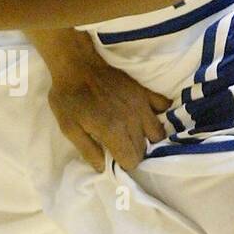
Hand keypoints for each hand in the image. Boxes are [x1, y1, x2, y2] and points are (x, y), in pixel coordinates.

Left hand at [45, 47, 170, 171]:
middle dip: (133, 153)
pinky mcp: (145, 92)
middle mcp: (133, 120)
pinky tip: (146, 116)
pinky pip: (164, 107)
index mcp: (114, 131)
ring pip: (158, 133)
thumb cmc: (69, 97)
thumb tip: (103, 168)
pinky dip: (158, 115)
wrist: (77, 65)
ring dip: (147, 138)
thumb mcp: (69, 128)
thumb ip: (88, 150)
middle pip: (144, 149)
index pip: (132, 160)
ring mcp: (142, 105)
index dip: (122, 163)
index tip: (114, 158)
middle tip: (119, 146)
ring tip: (133, 134)